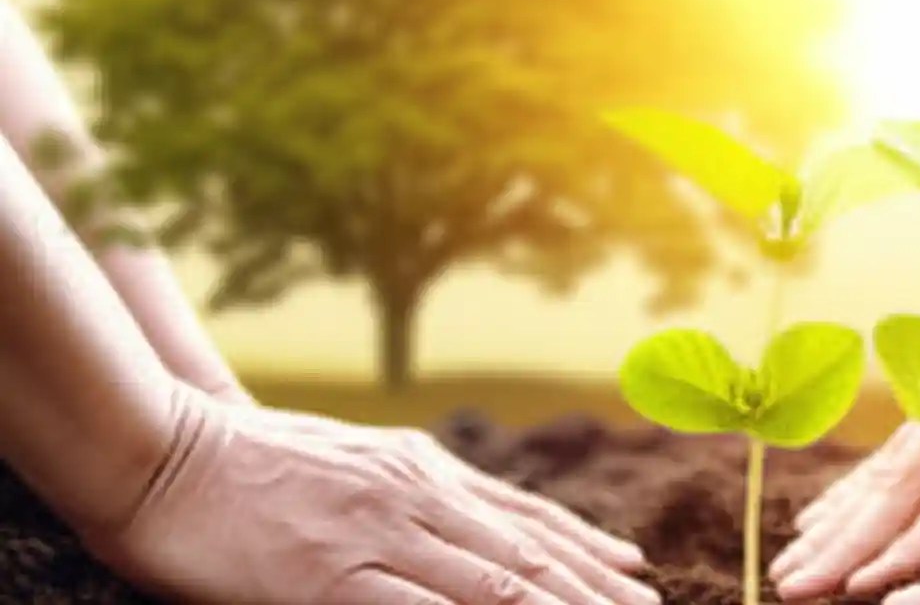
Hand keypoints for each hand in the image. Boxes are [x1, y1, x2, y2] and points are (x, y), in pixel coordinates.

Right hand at [80, 395, 659, 604]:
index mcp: (423, 470)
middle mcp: (417, 496)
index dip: (586, 546)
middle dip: (595, 586)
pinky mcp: (333, 576)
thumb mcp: (359, 464)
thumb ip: (418, 490)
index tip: (633, 570)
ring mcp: (380, 534)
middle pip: (527, 553)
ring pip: (494, 584)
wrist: (168, 451)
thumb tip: (475, 514)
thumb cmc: (258, 462)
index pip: (525, 515)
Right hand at [770, 255, 919, 598]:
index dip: (906, 543)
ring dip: (837, 521)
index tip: (860, 585)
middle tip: (795, 585)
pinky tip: (821, 516)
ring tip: (795, 564)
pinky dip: (853, 491)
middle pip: (897, 484)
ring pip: (884, 473)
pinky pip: (892, 456)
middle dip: (845, 540)